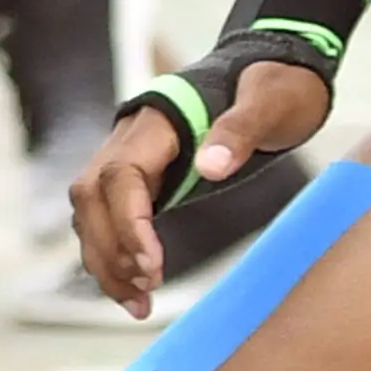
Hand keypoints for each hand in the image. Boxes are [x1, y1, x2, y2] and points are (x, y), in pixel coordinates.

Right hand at [69, 59, 335, 320]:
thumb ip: (239, 130)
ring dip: (105, 258)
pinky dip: (114, 252)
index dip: (127, 223)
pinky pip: (109, 214)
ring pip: (91, 209)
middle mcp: (133, 136)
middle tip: (145, 293)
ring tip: (137, 303)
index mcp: (158, 121)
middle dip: (109, 249)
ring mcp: (134, 155)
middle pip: (92, 196)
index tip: (153, 266)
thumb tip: (210, 166)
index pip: (119, 176)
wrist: (279, 67)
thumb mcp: (271, 103)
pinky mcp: (146, 174)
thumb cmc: (278, 86)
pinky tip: (135, 286)